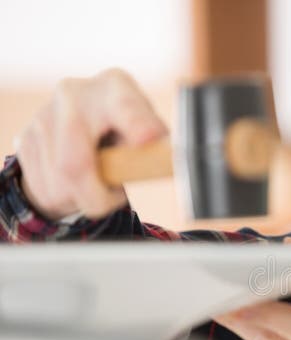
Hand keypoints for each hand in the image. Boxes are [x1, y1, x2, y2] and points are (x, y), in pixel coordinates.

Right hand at [14, 68, 167, 220]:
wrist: (83, 118)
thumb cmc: (127, 130)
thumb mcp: (149, 133)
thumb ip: (155, 149)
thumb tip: (164, 163)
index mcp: (115, 87)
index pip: (126, 107)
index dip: (138, 125)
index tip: (150, 139)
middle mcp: (73, 94)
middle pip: (76, 164)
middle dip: (96, 196)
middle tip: (114, 200)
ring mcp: (43, 115)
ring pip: (60, 185)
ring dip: (83, 197)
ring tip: (98, 182)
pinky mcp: (25, 137)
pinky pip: (45, 189)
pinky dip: (66, 197)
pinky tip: (76, 181)